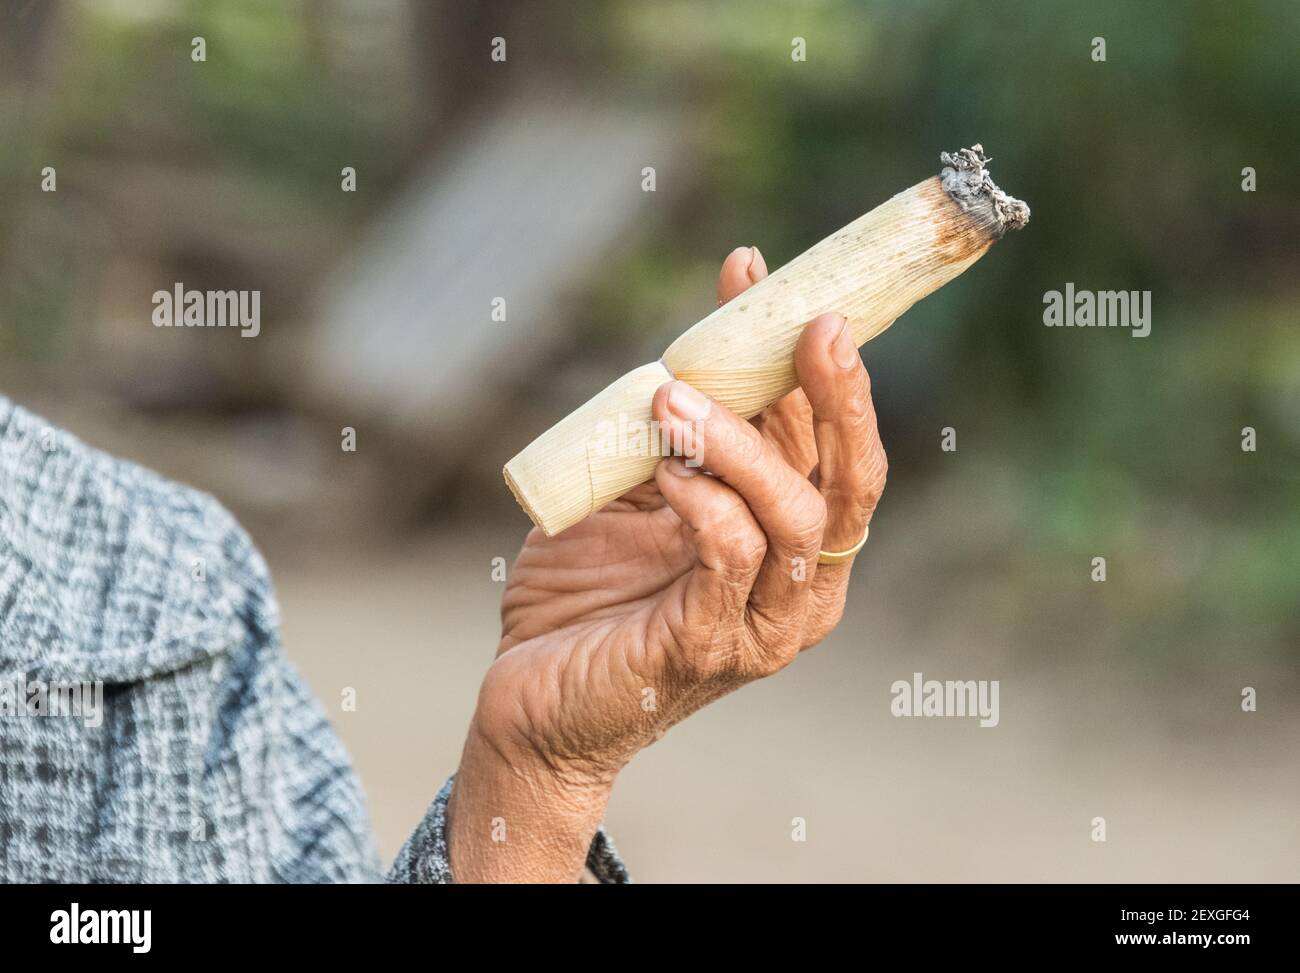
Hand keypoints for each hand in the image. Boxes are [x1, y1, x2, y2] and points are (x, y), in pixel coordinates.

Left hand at [448, 246, 887, 880]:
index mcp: (794, 546)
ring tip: (670, 398)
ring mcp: (762, 626)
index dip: (814, 364)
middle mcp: (801, 588)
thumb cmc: (588, 593)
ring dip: (739, 444)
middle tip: (807, 324)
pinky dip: (705, 501)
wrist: (532, 696)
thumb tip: (692, 352)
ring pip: (795, 518)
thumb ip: (680, 442)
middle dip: (839, 396)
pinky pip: (732, 558)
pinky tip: (664, 473)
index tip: (762, 279)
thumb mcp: (639, 495)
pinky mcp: (706, 648)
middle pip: (853, 484)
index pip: (831, 448)